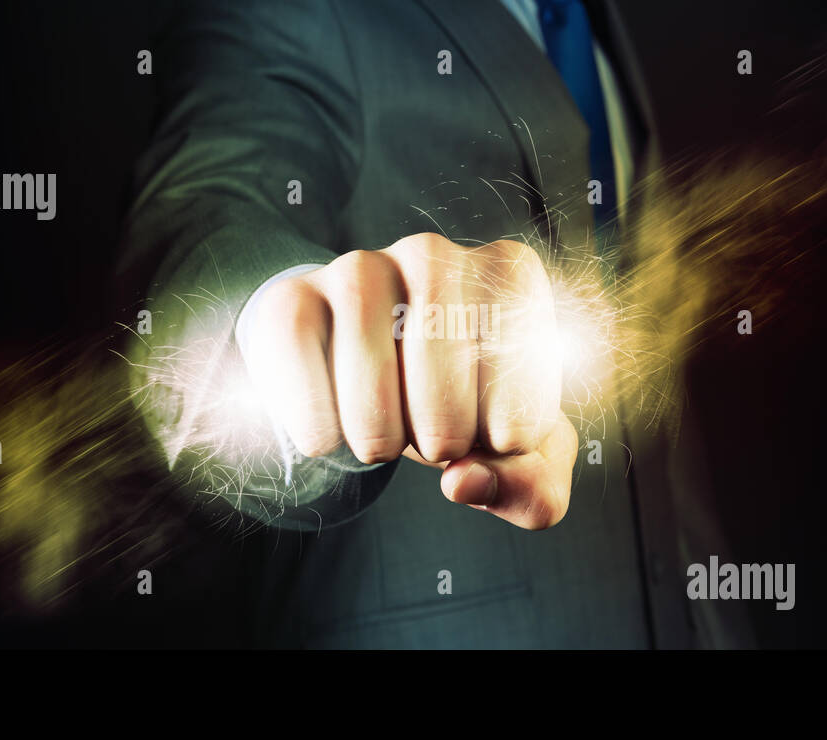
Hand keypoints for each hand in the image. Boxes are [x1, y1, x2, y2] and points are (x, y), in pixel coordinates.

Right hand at [242, 233, 575, 528]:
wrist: (381, 384)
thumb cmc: (465, 408)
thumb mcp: (516, 453)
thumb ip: (530, 487)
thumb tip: (462, 482)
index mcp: (509, 275)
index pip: (522, 364)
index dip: (507, 430)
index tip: (493, 438)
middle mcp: (435, 254)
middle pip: (442, 357)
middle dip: (443, 433)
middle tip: (437, 446)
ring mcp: (360, 266)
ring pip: (365, 356)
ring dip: (378, 433)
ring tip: (385, 442)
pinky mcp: (295, 293)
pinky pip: (297, 349)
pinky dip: (315, 415)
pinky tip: (331, 433)